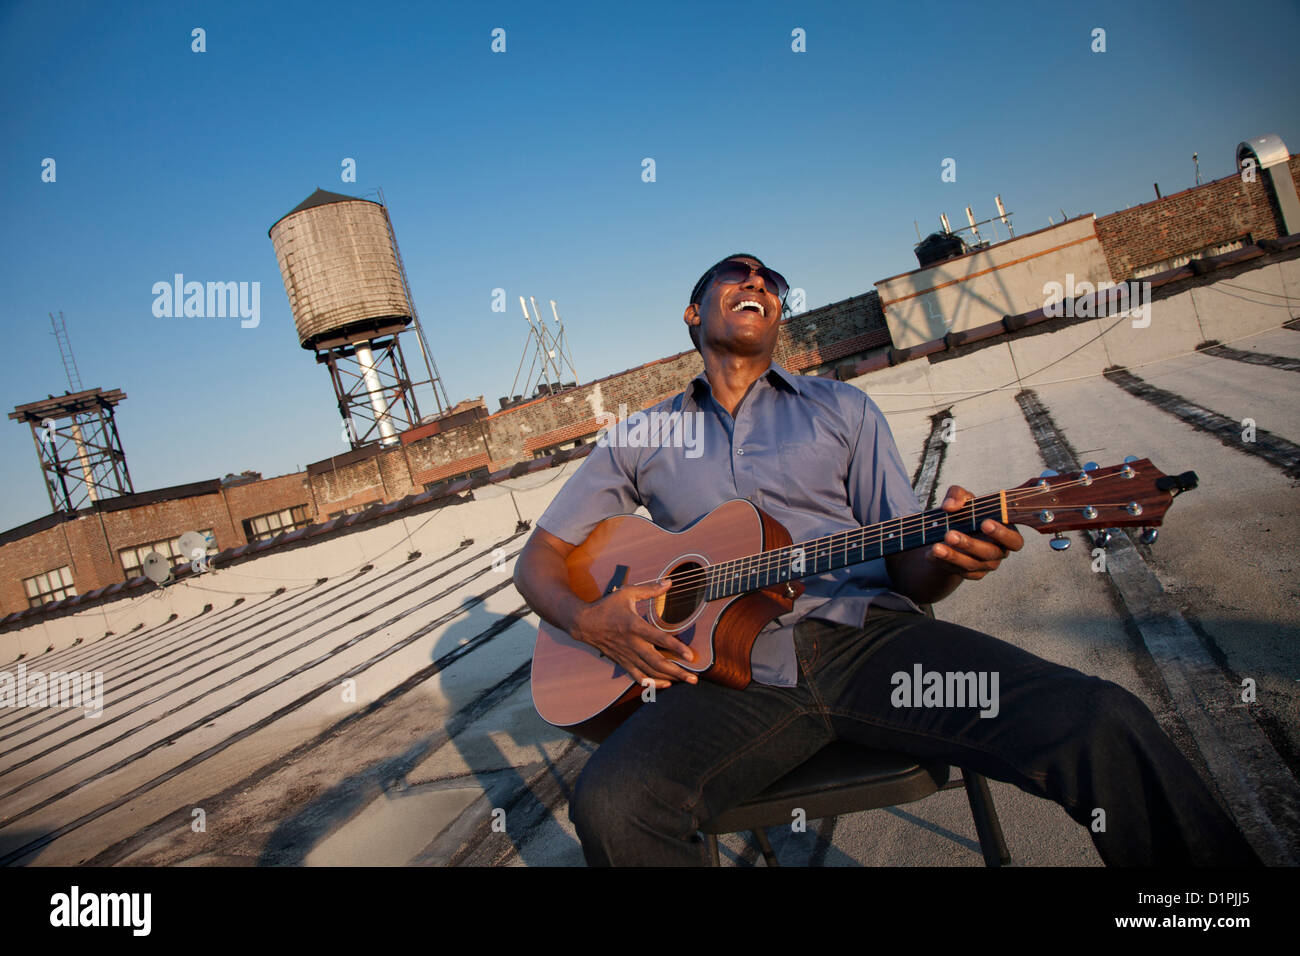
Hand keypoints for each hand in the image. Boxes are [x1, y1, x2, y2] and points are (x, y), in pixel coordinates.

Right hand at [569, 578, 698, 690]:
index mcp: (635, 626)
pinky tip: (665, 685)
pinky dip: (652, 683)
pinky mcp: (622, 662)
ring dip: (669, 679)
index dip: (676, 648)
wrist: (583, 623)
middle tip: (694, 679)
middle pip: (657, 662)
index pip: (659, 639)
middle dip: (677, 672)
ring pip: (650, 672)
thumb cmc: (607, 606)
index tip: (690, 656)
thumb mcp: (627, 593)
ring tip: (685, 681)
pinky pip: (638, 677)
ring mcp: (627, 656)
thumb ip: (650, 589)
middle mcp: (632, 644)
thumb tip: (669, 582)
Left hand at [928, 485, 1023, 579]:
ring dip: (952, 556)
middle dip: (969, 544)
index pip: (1014, 540)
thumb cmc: (965, 512)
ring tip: (936, 546)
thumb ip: (958, 495)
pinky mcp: (968, 574)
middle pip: (989, 553)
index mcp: (1005, 534)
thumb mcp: (962, 498)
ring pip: (970, 565)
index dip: (1002, 534)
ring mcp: (983, 566)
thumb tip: (949, 506)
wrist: (948, 532)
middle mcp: (998, 552)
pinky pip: (956, 571)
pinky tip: (931, 554)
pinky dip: (942, 562)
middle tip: (950, 534)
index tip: (985, 523)